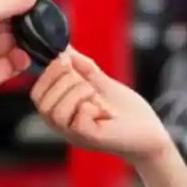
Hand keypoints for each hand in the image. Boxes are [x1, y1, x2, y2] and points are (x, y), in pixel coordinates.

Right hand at [30, 50, 174, 165]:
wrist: (150, 133)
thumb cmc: (126, 112)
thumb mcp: (100, 83)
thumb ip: (81, 67)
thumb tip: (64, 47)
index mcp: (62, 111)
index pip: (37, 93)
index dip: (50, 72)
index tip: (69, 60)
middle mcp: (64, 126)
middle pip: (42, 102)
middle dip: (65, 80)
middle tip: (89, 83)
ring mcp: (77, 134)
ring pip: (56, 112)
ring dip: (78, 93)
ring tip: (97, 96)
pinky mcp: (92, 139)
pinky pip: (78, 121)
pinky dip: (91, 107)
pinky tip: (105, 110)